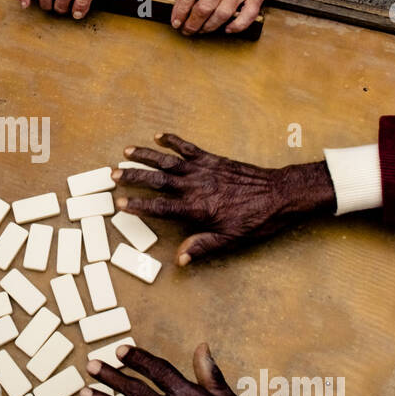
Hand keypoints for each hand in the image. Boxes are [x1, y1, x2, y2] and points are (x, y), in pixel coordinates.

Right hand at [115, 132, 335, 264]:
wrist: (281, 194)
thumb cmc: (257, 219)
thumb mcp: (231, 239)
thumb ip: (202, 246)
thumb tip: (180, 259)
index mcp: (197, 209)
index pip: (160, 208)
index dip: (138, 206)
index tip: (120, 204)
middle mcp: (195, 187)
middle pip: (157, 180)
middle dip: (133, 176)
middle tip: (113, 174)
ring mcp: (203, 170)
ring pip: (168, 161)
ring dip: (146, 155)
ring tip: (126, 151)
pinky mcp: (213, 160)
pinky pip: (188, 148)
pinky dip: (173, 141)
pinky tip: (160, 136)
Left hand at [162, 0, 285, 34]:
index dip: (180, 9)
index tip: (175, 21)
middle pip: (205, 7)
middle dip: (192, 23)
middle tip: (186, 30)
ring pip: (223, 14)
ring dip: (209, 27)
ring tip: (201, 30)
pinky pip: (248, 15)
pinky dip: (237, 26)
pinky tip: (227, 29)